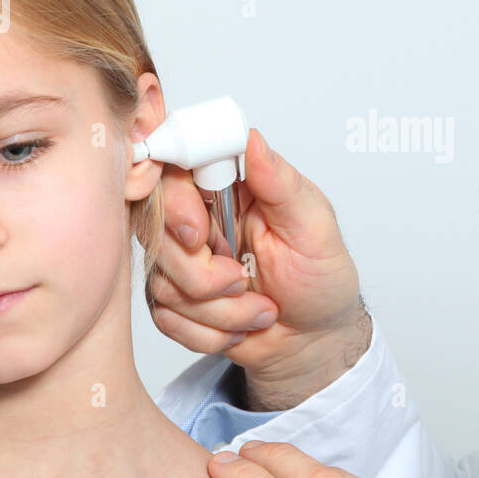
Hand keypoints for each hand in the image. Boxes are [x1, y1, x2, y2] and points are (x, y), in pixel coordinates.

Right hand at [146, 128, 370, 407]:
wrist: (314, 338)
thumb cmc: (321, 278)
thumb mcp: (315, 228)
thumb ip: (281, 183)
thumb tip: (252, 139)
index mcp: (231, 188)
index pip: (175, 171)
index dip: (176, 204)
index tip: (199, 234)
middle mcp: (199, 218)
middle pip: (156, 231)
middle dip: (200, 273)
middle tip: (244, 279)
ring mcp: (181, 260)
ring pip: (162, 282)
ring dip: (219, 309)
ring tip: (259, 306)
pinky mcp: (173, 299)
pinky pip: (165, 318)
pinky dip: (209, 331)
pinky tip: (240, 325)